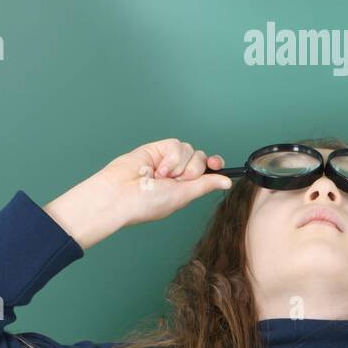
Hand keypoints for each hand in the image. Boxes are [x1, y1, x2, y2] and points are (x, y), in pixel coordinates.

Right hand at [42, 139, 231, 249]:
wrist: (120, 194)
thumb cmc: (146, 203)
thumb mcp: (182, 196)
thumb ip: (205, 185)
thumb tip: (226, 182)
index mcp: (185, 186)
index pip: (207, 170)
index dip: (214, 165)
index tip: (216, 164)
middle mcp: (177, 172)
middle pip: (201, 158)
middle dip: (192, 170)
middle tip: (175, 181)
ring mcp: (167, 160)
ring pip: (190, 150)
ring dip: (179, 165)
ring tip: (161, 177)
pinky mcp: (157, 148)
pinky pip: (176, 145)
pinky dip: (170, 158)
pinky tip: (157, 169)